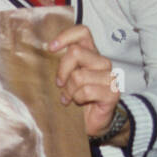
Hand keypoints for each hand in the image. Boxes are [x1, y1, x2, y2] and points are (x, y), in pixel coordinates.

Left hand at [49, 24, 121, 139]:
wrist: (92, 123)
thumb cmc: (76, 99)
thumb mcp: (65, 78)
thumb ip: (61, 64)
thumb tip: (44, 51)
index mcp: (90, 54)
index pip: (82, 32)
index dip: (65, 36)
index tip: (51, 48)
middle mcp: (101, 62)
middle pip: (76, 52)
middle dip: (62, 70)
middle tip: (60, 84)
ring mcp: (110, 77)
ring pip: (79, 75)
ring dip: (69, 90)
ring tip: (69, 98)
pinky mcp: (113, 92)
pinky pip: (87, 91)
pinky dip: (78, 99)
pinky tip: (78, 103)